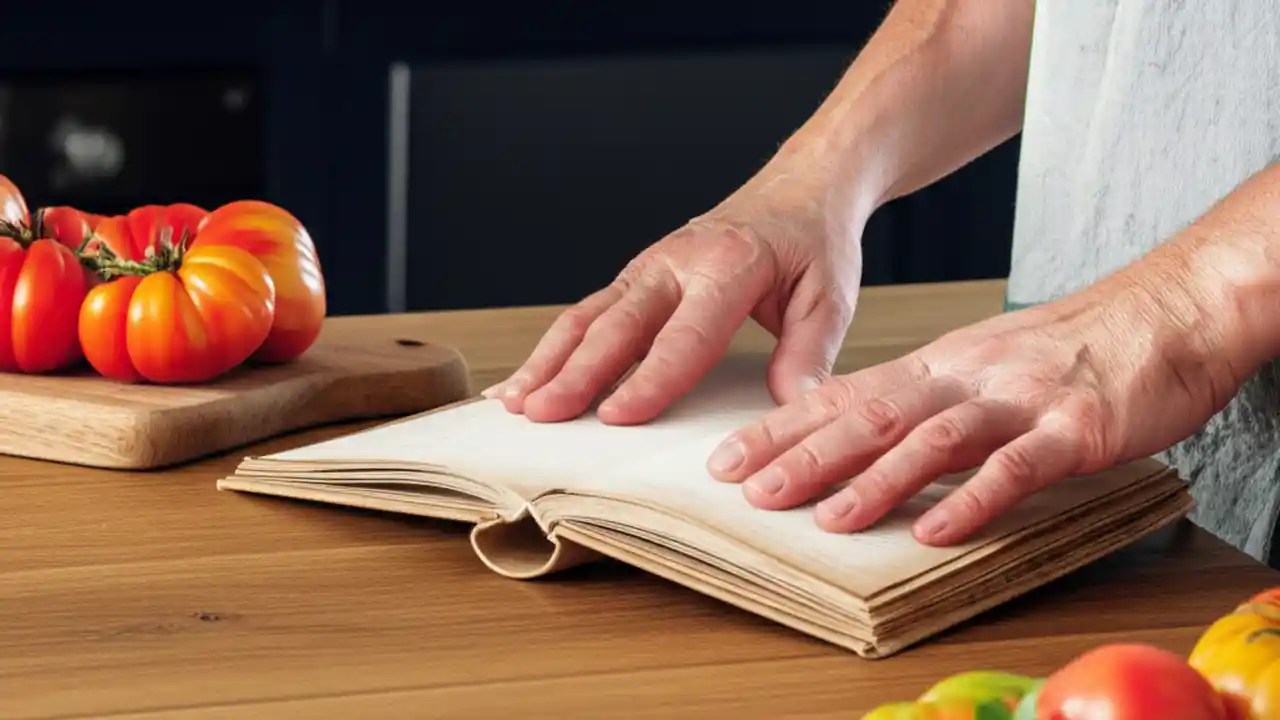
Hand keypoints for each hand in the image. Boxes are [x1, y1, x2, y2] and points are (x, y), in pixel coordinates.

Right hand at [484, 155, 866, 424]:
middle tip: (541, 414)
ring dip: (548, 360)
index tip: (617, 417)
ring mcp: (649, 267)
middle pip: (618, 324)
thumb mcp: (830, 296)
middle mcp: (677, 262)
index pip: (684, 333)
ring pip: (588, 316)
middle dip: (575, 372)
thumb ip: (809, 354)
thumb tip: (794, 408)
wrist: (800, 187)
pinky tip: (526, 379)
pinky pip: (589, 313)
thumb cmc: (813, 243)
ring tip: (514, 403)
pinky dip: (554, 348)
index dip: (649, 378)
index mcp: (729, 265)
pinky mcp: (636, 277)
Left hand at [707, 247, 1249, 545]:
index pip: (846, 395)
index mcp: (939, 364)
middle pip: (873, 415)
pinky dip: (975, 499)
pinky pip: (1017, 466)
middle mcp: (965, 377)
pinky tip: (938, 532)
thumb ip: (924, 398)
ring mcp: (1018, 401)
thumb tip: (858, 437)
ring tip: (828, 518)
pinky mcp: (1073, 427)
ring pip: (934, 438)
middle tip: (750, 492)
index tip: (728, 458)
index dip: (783, 428)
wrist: (1164, 312)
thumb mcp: (980, 363)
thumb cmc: (1072, 346)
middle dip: (806, 455)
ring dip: (878, 480)